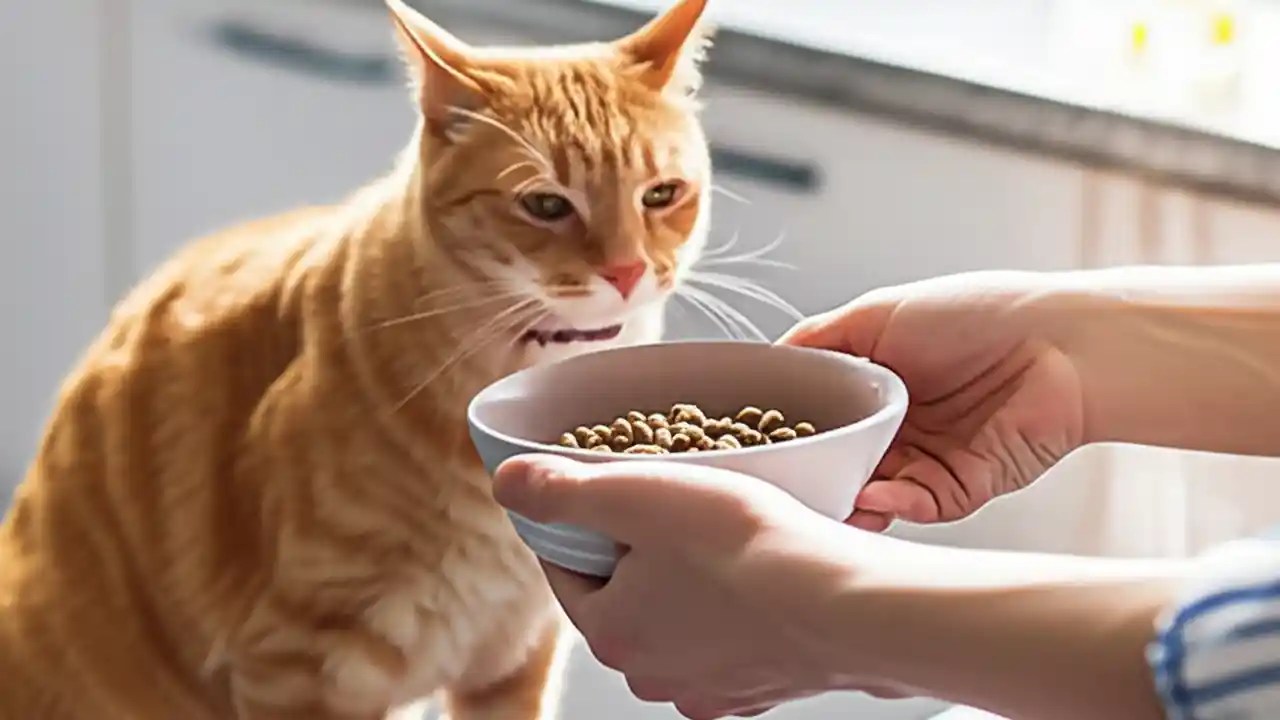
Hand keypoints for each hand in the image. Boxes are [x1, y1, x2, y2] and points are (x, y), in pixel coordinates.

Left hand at [492, 455, 907, 718]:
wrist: (849, 607)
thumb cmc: (750, 552)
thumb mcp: (639, 497)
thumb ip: (564, 490)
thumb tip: (506, 482)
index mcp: (611, 633)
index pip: (568, 570)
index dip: (580, 522)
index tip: (602, 490)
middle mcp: (654, 674)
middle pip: (623, 596)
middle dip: (637, 551)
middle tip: (669, 503)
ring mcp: (712, 687)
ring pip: (678, 617)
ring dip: (686, 579)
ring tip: (719, 531)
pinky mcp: (762, 686)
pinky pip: (730, 637)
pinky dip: (734, 607)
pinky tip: (759, 573)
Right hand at [782, 271, 1084, 529]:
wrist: (1063, 342)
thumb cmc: (975, 314)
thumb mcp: (877, 314)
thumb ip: (819, 340)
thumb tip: (768, 359)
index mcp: (876, 385)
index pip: (822, 420)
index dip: (792, 434)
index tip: (757, 447)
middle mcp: (899, 426)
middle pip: (842, 462)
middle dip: (814, 477)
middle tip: (779, 489)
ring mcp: (930, 460)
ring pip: (874, 493)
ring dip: (848, 500)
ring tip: (820, 503)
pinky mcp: (964, 487)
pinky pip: (919, 505)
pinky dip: (894, 505)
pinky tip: (873, 498)